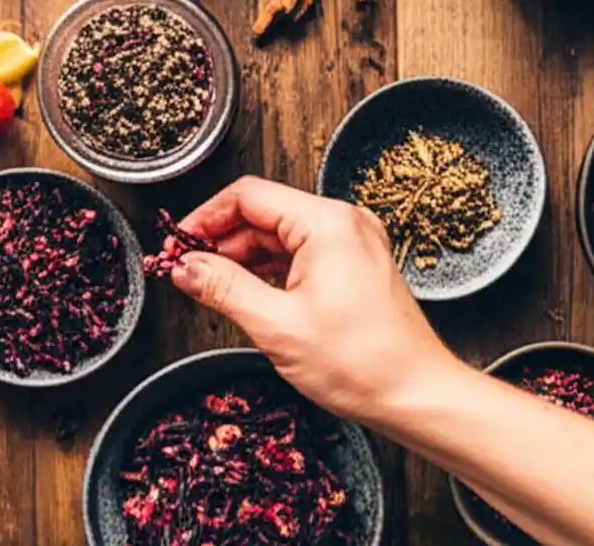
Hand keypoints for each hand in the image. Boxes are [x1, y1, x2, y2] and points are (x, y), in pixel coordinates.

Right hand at [170, 176, 461, 420]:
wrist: (417, 395)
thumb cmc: (362, 363)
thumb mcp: (276, 325)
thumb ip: (223, 287)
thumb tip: (185, 267)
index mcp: (327, 223)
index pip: (247, 196)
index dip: (203, 218)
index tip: (176, 245)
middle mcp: (343, 223)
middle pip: (262, 214)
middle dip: (219, 241)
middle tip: (185, 271)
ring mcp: (352, 244)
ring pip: (279, 235)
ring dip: (241, 258)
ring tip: (208, 286)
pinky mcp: (355, 266)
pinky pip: (300, 254)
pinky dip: (269, 270)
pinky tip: (246, 293)